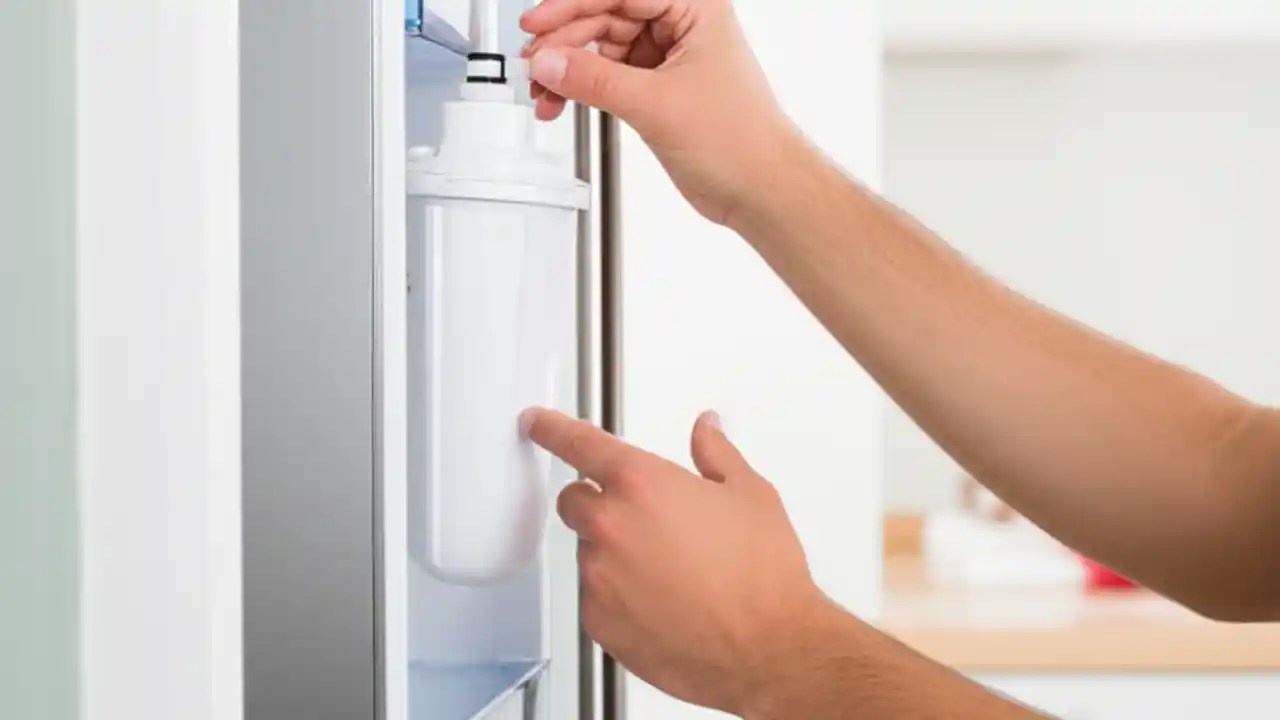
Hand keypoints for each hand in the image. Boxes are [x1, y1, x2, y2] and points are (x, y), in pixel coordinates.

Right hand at [520, 0, 799, 225]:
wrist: (761, 189)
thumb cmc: (741, 141)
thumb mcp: (656, 104)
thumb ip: (595, 80)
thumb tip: (549, 61)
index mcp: (696, 7)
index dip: (573, 4)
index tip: (538, 24)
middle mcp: (683, 25)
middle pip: (606, 15)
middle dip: (565, 41)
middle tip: (536, 65)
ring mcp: (670, 56)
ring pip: (603, 47)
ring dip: (569, 68)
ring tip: (544, 92)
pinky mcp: (659, 87)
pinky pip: (609, 75)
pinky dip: (583, 88)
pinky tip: (562, 102)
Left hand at [524, 408, 830, 714]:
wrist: (767, 649)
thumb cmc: (761, 576)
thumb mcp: (750, 494)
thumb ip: (716, 454)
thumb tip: (705, 430)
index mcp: (641, 484)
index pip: (578, 444)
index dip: (551, 429)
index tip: (537, 424)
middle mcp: (610, 526)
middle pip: (574, 501)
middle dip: (600, 503)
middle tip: (647, 522)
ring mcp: (599, 577)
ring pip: (589, 552)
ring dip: (614, 553)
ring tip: (670, 572)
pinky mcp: (598, 621)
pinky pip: (596, 597)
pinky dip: (619, 596)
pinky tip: (663, 603)